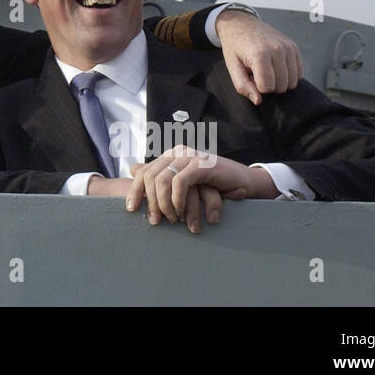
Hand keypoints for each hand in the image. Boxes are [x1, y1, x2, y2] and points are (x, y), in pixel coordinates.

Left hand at [128, 146, 269, 231]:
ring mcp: (189, 157)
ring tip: (172, 220)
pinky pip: (180, 182)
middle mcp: (177, 153)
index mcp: (170, 156)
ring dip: (163, 204)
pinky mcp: (202, 165)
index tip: (131, 210)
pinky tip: (181, 212)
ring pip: (162, 180)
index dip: (135, 191)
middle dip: (149, 201)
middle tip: (155, 221)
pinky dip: (177, 199)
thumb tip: (132, 169)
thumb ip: (160, 175)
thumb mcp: (184, 181)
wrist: (243, 182)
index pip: (143, 172)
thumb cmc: (212, 185)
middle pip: (149, 176)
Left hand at [216, 9, 301, 104]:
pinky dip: (288, 75)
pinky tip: (275, 67)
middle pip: (281, 86)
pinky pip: (298, 73)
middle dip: (269, 85)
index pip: (267, 87)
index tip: (250, 77)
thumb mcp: (232, 66)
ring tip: (267, 69)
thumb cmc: (235, 46)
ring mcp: (288, 48)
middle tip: (257, 72)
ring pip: (292, 82)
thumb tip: (259, 101)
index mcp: (260, 54)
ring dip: (279, 81)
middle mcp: (277, 50)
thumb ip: (243, 86)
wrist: (241, 23)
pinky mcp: (294, 47)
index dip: (257, 87)